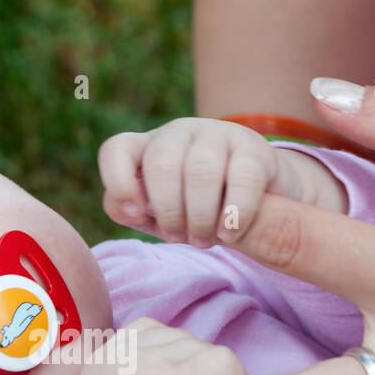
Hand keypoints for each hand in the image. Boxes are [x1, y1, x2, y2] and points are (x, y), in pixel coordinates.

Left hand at [97, 117, 347, 246]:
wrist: (257, 199)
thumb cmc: (195, 209)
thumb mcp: (158, 215)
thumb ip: (131, 212)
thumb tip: (132, 208)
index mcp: (148, 148)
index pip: (117, 149)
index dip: (118, 181)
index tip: (137, 214)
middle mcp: (179, 134)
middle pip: (161, 162)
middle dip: (168, 210)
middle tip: (179, 238)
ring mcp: (218, 135)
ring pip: (200, 170)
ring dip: (199, 216)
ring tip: (204, 241)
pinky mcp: (253, 149)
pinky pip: (242, 178)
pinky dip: (233, 213)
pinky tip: (229, 233)